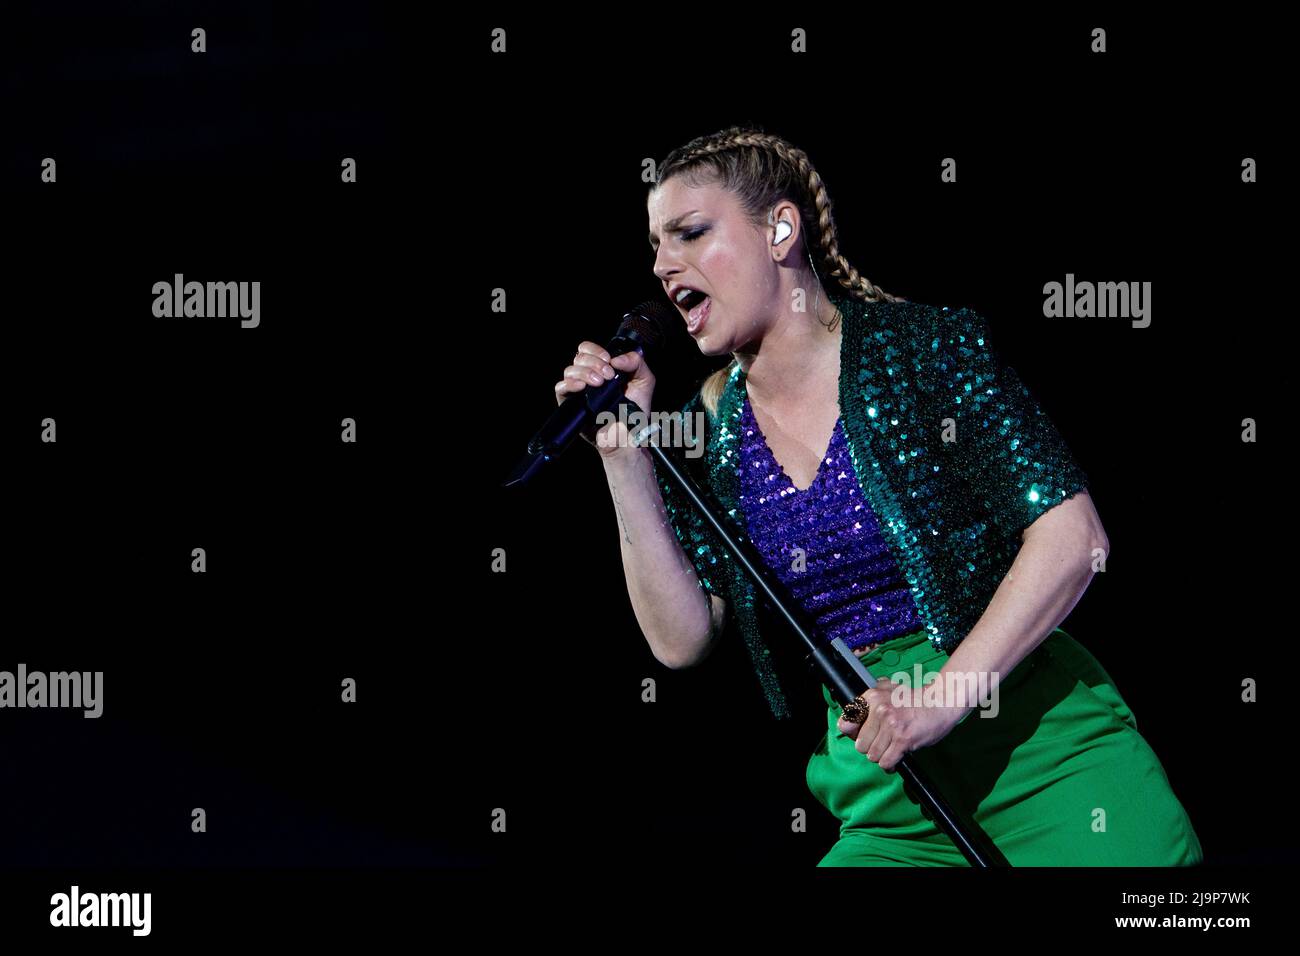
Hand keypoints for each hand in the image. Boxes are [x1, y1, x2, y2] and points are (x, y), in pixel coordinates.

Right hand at [554, 341, 655, 461]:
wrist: (626, 436)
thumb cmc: (634, 411)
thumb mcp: (644, 381)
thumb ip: (636, 363)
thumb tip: (616, 358)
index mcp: (602, 368)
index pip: (589, 349)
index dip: (596, 351)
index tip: (609, 361)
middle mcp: (588, 376)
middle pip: (579, 357)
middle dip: (594, 363)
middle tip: (608, 376)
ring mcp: (577, 390)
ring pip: (570, 370)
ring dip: (585, 373)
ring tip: (599, 384)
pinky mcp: (569, 404)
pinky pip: (560, 388)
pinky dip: (570, 384)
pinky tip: (582, 387)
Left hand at [835, 676, 967, 771]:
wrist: (941, 702)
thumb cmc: (916, 699)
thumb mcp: (890, 689)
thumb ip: (871, 697)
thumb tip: (849, 715)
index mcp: (872, 697)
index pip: (847, 723)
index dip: (853, 733)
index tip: (861, 735)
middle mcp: (879, 710)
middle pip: (860, 744)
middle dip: (870, 747)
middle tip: (882, 743)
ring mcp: (891, 725)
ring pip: (872, 755)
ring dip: (881, 756)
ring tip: (890, 749)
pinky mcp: (903, 740)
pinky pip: (886, 762)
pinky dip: (890, 764)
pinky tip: (896, 757)